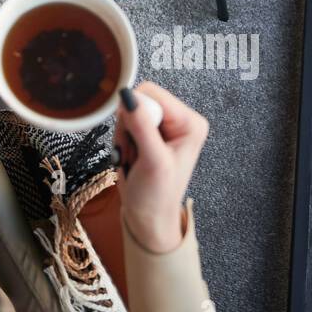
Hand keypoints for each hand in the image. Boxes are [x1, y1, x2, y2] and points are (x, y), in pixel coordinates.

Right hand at [116, 83, 207, 251]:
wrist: (148, 218)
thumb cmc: (156, 196)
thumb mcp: (152, 161)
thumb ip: (141, 126)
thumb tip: (127, 95)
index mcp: (190, 122)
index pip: (152, 94)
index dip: (135, 113)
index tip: (136, 140)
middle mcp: (179, 120)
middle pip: (139, 101)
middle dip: (128, 127)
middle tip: (133, 153)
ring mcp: (164, 127)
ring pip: (128, 112)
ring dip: (123, 136)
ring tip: (132, 158)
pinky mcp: (150, 133)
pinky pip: (125, 123)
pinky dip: (122, 140)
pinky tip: (130, 157)